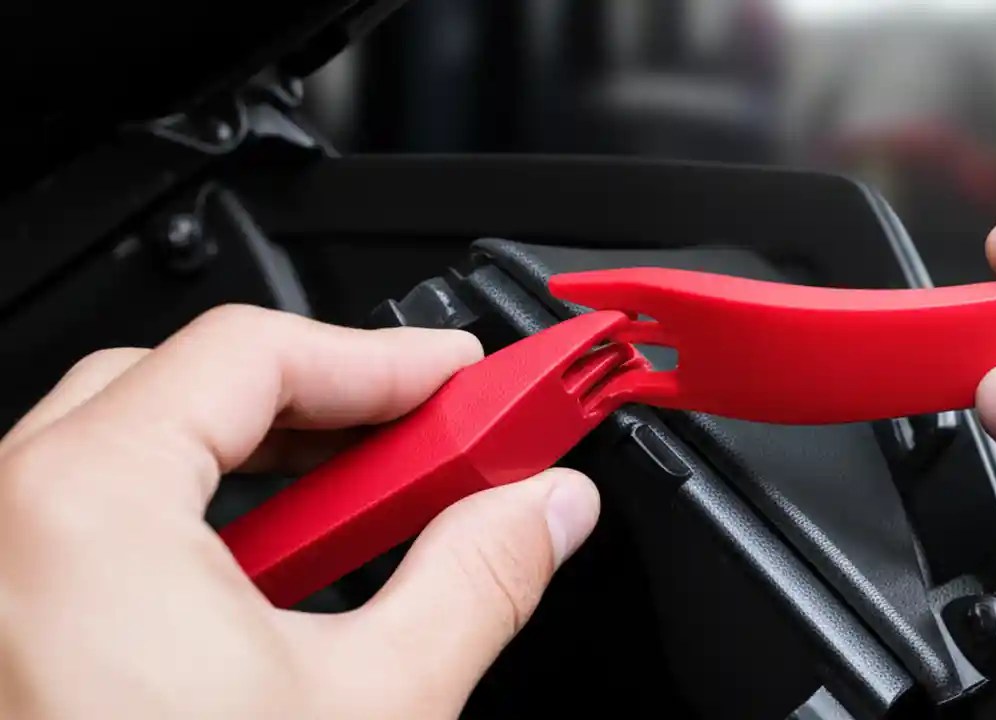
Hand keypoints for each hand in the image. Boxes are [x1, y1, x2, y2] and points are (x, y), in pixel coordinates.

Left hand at [0, 305, 599, 718]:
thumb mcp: (375, 710)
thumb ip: (478, 580)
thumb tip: (543, 512)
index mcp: (84, 510)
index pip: (255, 351)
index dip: (385, 358)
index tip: (463, 381)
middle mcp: (5, 531)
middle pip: (188, 390)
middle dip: (328, 406)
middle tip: (435, 439)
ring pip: (134, 460)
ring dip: (265, 471)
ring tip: (370, 518)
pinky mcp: (4, 642)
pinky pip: (96, 536)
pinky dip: (198, 535)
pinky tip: (272, 596)